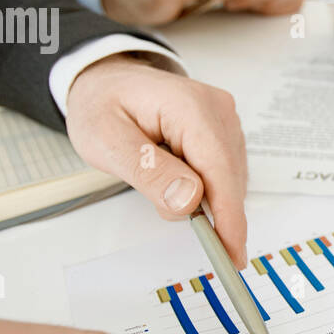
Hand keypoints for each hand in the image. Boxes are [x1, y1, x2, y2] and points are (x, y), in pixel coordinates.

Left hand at [65, 54, 249, 266]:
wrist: (105, 81)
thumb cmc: (102, 105)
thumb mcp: (106, 141)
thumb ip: (148, 171)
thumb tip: (190, 201)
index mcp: (189, 105)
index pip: (219, 169)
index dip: (228, 215)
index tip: (231, 252)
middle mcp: (217, 109)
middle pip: (228, 177)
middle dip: (212, 212)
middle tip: (187, 235)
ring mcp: (225, 119)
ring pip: (230, 178)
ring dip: (206, 199)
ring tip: (162, 187)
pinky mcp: (224, 131)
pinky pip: (225, 172)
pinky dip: (208, 189)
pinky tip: (179, 183)